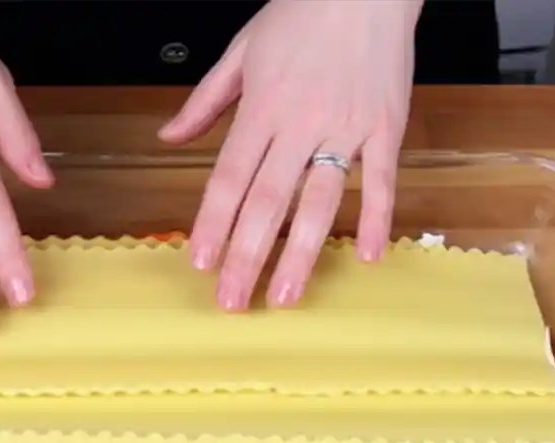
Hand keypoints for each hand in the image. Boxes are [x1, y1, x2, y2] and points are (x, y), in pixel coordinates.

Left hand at [159, 0, 420, 310]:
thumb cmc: (303, 11)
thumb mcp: (241, 50)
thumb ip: (204, 102)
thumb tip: (167, 137)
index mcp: (262, 106)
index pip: (231, 176)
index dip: (214, 222)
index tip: (200, 261)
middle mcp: (302, 122)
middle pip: (269, 201)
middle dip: (248, 255)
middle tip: (233, 300)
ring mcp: (347, 127)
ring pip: (320, 200)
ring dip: (301, 253)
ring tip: (285, 295)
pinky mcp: (386, 126)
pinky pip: (381, 180)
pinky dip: (375, 219)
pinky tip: (367, 256)